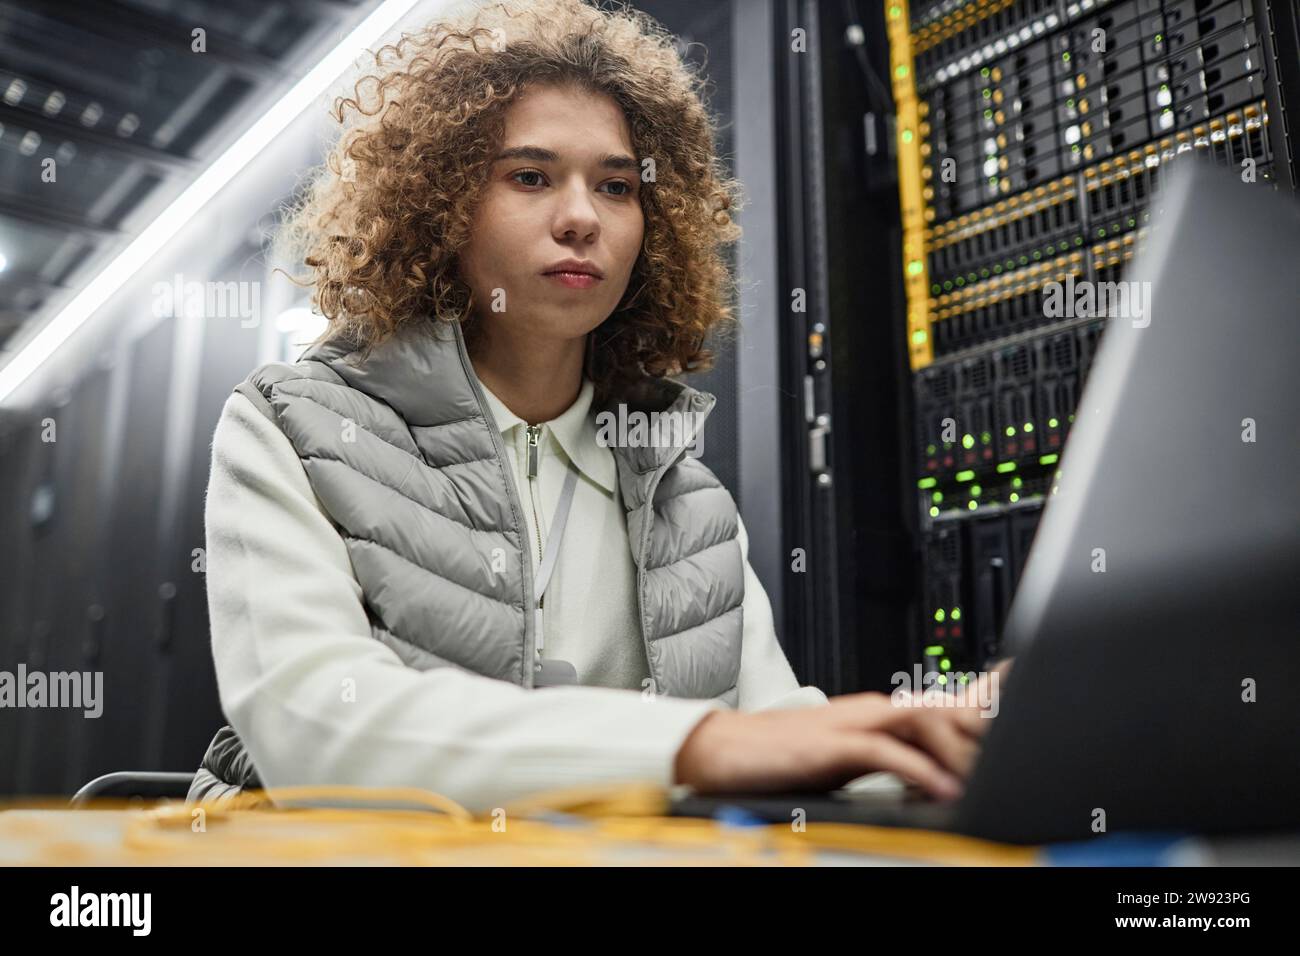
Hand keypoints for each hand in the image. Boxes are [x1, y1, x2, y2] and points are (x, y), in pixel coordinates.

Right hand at [673, 689, 995, 800]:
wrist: (723, 749)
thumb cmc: (779, 758)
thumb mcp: (845, 760)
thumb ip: (887, 763)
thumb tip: (930, 782)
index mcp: (876, 714)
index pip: (940, 703)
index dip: (984, 704)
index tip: (1019, 709)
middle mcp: (870, 710)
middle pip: (941, 707)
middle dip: (982, 729)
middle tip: (1015, 753)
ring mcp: (851, 723)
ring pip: (920, 720)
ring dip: (955, 748)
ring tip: (983, 778)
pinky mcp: (832, 744)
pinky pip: (885, 752)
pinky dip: (918, 769)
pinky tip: (939, 789)